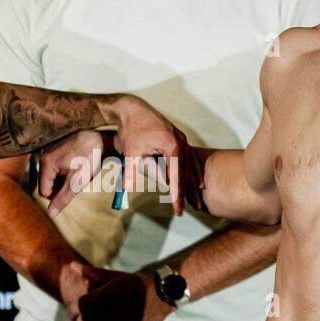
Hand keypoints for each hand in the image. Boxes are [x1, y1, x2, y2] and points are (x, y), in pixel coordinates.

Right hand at [39, 130, 112, 218]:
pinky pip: (56, 167)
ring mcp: (50, 151)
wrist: (103, 140)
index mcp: (46, 162)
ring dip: (64, 180)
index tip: (73, 191)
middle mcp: (44, 155)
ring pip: (52, 176)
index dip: (57, 196)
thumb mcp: (77, 183)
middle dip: (61, 187)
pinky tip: (77, 167)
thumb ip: (62, 199)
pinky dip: (65, 171)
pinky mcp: (56, 148)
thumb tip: (50, 214)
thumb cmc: (91, 160)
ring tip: (79, 173)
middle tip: (77, 181)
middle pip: (47, 183)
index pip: (44, 191)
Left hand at [76, 271, 174, 320]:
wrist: (158, 294)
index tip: (73, 312)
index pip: (79, 305)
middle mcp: (107, 309)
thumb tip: (71, 266)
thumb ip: (91, 273)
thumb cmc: (135, 283)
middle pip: (84, 320)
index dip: (73, 310)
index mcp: (102, 294)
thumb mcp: (113, 275)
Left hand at [110, 96, 195, 215]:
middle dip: (186, 192)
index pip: (176, 177)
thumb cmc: (131, 129)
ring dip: (189, 182)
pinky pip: (185, 158)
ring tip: (192, 199)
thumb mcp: (131, 153)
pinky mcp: (177, 137)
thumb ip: (132, 172)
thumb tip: (126, 190)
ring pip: (187, 165)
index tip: (178, 212)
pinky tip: (190, 179)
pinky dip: (186, 170)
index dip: (177, 196)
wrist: (131, 108)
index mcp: (172, 146)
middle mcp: (181, 142)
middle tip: (182, 211)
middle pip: (185, 173)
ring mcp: (181, 139)